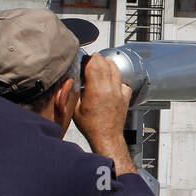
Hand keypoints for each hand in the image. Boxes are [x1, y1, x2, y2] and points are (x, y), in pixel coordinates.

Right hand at [74, 54, 135, 175]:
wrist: (106, 137)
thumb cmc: (91, 127)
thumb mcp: (75, 109)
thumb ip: (73, 94)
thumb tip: (71, 82)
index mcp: (96, 90)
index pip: (94, 66)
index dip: (89, 59)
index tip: (86, 58)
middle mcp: (109, 89)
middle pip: (106, 65)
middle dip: (99, 59)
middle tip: (93, 59)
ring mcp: (119, 92)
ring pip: (116, 71)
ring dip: (109, 64)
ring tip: (103, 64)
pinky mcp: (125, 97)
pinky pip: (124, 82)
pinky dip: (118, 78)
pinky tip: (112, 81)